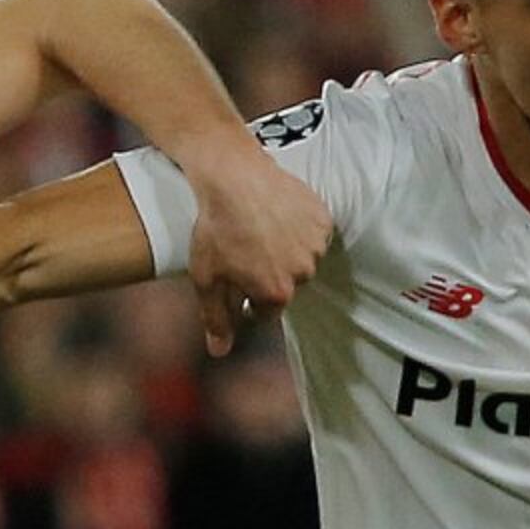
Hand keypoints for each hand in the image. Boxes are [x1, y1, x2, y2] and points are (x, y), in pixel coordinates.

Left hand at [185, 145, 331, 356]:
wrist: (233, 177)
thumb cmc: (216, 228)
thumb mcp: (207, 278)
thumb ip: (217, 319)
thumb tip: (220, 351)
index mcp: (276, 292)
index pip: (266, 311)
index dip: (247, 295)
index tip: (237, 275)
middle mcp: (303, 273)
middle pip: (286, 284)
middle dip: (268, 273)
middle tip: (247, 248)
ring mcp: (315, 244)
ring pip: (302, 258)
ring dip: (286, 250)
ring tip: (262, 229)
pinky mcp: (322, 218)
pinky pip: (314, 233)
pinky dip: (299, 228)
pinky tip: (278, 216)